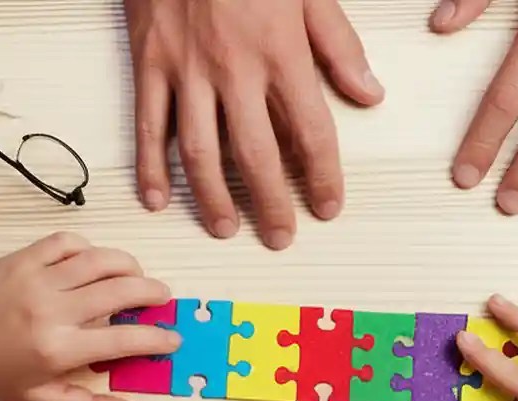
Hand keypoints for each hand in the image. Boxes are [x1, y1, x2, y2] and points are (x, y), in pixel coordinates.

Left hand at [0, 232, 179, 400]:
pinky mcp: (20, 259)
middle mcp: (51, 311)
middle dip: (153, 293)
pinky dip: (89, 248)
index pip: (125, 339)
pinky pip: (66, 243)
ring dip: (129, 265)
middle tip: (162, 298)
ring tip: (137, 275)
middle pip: (121, 291)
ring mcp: (35, 279)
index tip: (172, 338)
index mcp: (57, 349)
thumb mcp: (39, 398)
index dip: (157, 339)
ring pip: (100, 260)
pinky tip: (94, 262)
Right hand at [125, 0, 384, 249]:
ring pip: (199, 150)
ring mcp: (185, 69)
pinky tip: (157, 198)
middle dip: (270, 203)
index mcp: (279, 52)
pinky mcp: (148, 63)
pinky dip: (149, 166)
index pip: (309, 131)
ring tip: (225, 228)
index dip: (322, 176)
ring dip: (213, 198)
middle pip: (255, 154)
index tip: (328, 206)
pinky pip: (149, 125)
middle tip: (279, 237)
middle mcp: (233, 69)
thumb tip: (370, 95)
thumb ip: (339, 46)